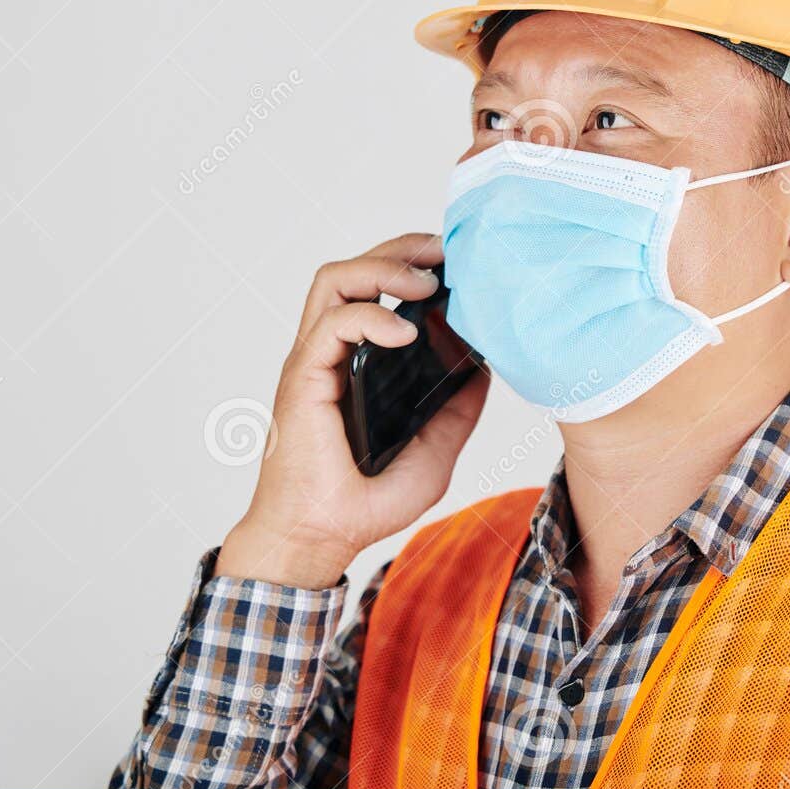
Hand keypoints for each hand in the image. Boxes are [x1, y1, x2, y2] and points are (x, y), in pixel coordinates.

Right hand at [214, 233, 488, 588]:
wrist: (319, 539)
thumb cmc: (361, 502)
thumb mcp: (433, 452)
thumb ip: (456, 410)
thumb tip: (485, 367)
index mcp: (352, 362)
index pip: (372, 290)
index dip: (410, 264)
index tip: (454, 263)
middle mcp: (328, 353)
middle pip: (353, 270)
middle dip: (400, 248)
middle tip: (445, 251)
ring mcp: (313, 362)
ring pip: (334, 281)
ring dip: (383, 268)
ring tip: (427, 282)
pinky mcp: (304, 378)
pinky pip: (333, 324)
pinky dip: (372, 316)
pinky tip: (406, 332)